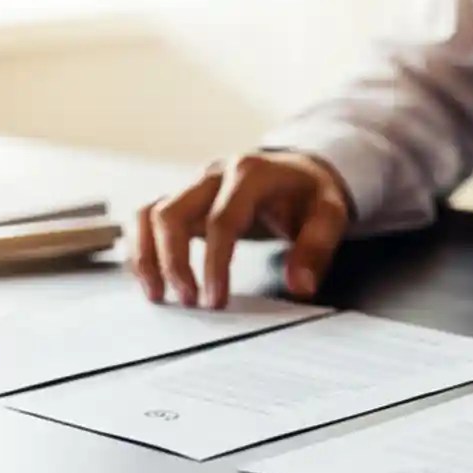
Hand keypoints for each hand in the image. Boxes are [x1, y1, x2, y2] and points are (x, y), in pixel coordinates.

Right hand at [130, 152, 351, 308]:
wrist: (300, 169)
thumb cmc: (311, 194)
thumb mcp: (330, 215)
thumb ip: (316, 248)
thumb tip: (299, 286)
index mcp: (250, 174)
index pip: (221, 221)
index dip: (214, 264)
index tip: (215, 302)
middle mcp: (213, 174)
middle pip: (172, 213)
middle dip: (173, 262)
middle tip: (188, 302)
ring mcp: (194, 185)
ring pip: (150, 213)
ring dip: (147, 256)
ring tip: (157, 296)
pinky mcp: (184, 199)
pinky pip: (148, 217)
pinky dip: (142, 247)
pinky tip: (152, 279)